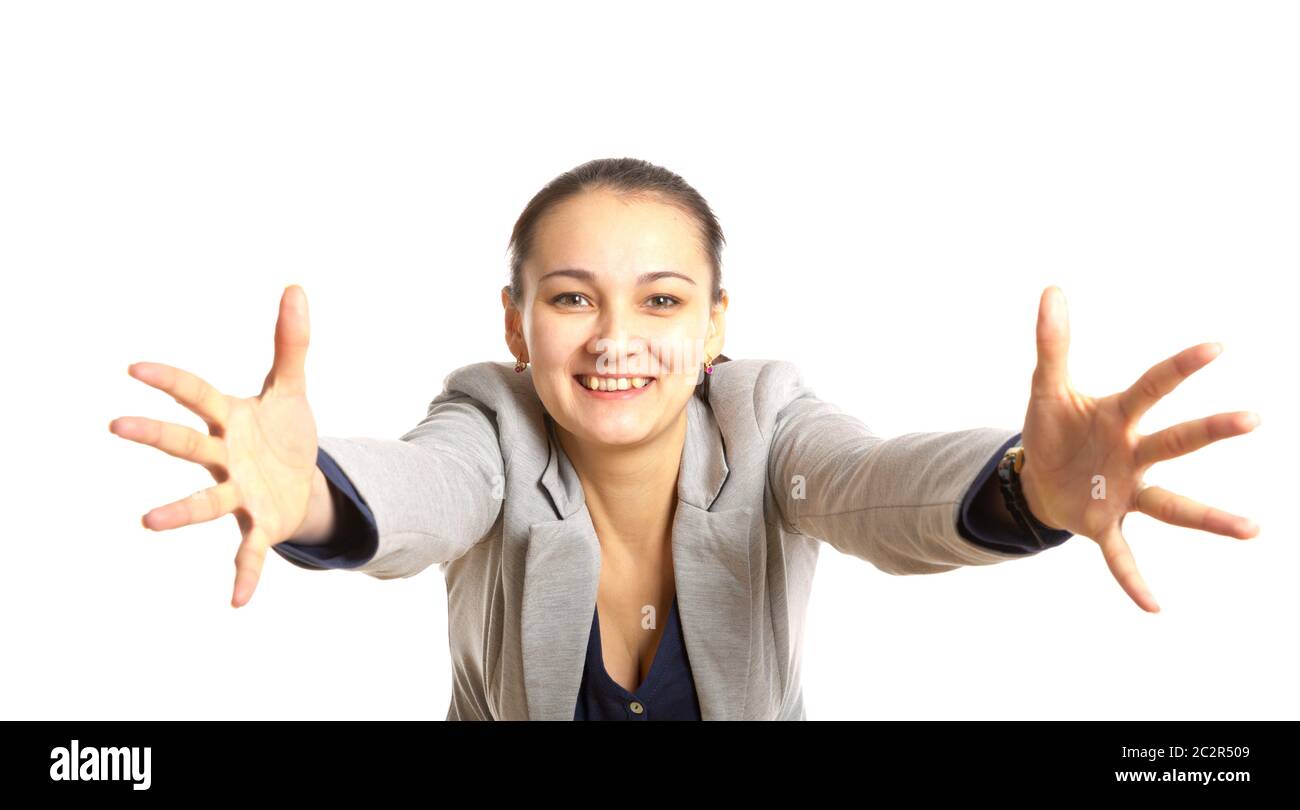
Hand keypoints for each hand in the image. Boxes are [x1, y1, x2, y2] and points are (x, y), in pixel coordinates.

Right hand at [110, 285, 318, 608]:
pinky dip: (244, 574)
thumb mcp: (292, 387)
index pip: (196, 394)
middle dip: (156, 435)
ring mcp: (239, 491)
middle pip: (188, 444)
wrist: (303, 480)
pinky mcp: (260, 522)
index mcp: (230, 418)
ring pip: (206, 501)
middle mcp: (226, 456)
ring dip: (180, 511)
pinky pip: (249, 550)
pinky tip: (239, 602)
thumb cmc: (284, 433)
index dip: (170, 380)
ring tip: (148, 522)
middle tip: (116, 425)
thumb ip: (292, 341)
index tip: (135, 368)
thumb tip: (295, 287)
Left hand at [1015, 286, 1260, 613]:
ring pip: (1172, 504)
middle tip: (1254, 418)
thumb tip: (1051, 290)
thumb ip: (1051, 343)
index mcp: (1120, 416)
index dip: (1180, 367)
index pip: (1152, 387)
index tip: (1216, 347)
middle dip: (1211, 430)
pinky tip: (1155, 608)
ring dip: (1208, 517)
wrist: (1037, 476)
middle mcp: (1134, 454)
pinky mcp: (1105, 525)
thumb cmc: (1054, 428)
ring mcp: (1125, 492)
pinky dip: (1134, 580)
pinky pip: (1122, 556)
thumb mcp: (1046, 387)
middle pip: (1176, 441)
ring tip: (1252, 530)